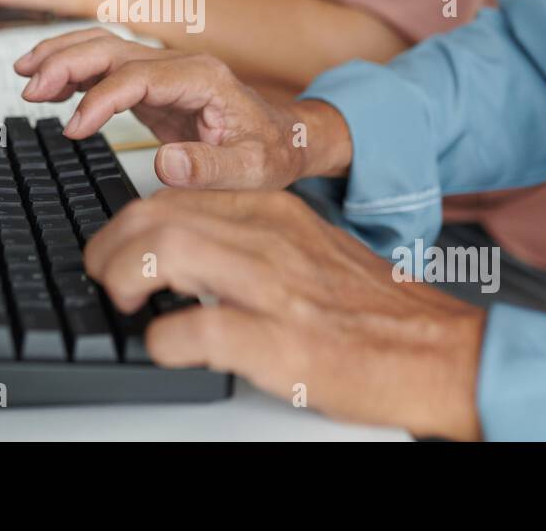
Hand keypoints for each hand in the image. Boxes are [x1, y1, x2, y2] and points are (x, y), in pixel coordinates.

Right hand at [14, 28, 350, 189]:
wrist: (288, 140)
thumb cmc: (272, 153)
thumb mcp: (253, 171)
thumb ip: (210, 169)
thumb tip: (166, 165)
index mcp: (202, 78)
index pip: (137, 76)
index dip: (99, 99)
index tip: (73, 129)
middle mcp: (180, 66)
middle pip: (112, 48)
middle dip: (66, 62)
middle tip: (29, 88)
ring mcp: (165, 73)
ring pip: (105, 48)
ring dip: (63, 57)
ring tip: (24, 75)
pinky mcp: (154, 87)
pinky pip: (107, 68)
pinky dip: (74, 70)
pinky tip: (49, 83)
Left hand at [84, 188, 486, 438]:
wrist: (438, 350)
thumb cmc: (368, 308)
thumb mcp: (304, 248)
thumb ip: (246, 238)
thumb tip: (174, 252)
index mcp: (273, 211)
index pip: (172, 194)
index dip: (126, 223)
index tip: (116, 251)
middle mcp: (271, 238)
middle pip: (157, 214)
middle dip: (111, 247)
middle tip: (107, 280)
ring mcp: (276, 288)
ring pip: (168, 252)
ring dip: (126, 279)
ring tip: (125, 304)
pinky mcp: (283, 344)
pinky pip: (198, 329)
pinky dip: (166, 340)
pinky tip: (168, 347)